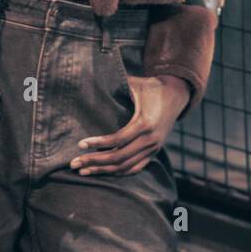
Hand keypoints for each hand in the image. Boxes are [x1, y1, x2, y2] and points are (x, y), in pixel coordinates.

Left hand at [69, 74, 191, 176]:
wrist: (176, 94)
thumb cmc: (151, 87)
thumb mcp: (134, 83)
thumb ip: (116, 84)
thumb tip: (91, 78)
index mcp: (145, 123)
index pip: (118, 140)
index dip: (98, 144)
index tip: (80, 144)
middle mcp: (151, 139)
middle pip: (119, 157)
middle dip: (95, 161)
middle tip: (74, 163)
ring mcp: (154, 148)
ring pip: (125, 167)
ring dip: (102, 170)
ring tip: (82, 170)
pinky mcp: (154, 152)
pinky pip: (135, 168)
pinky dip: (118, 172)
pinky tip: (101, 172)